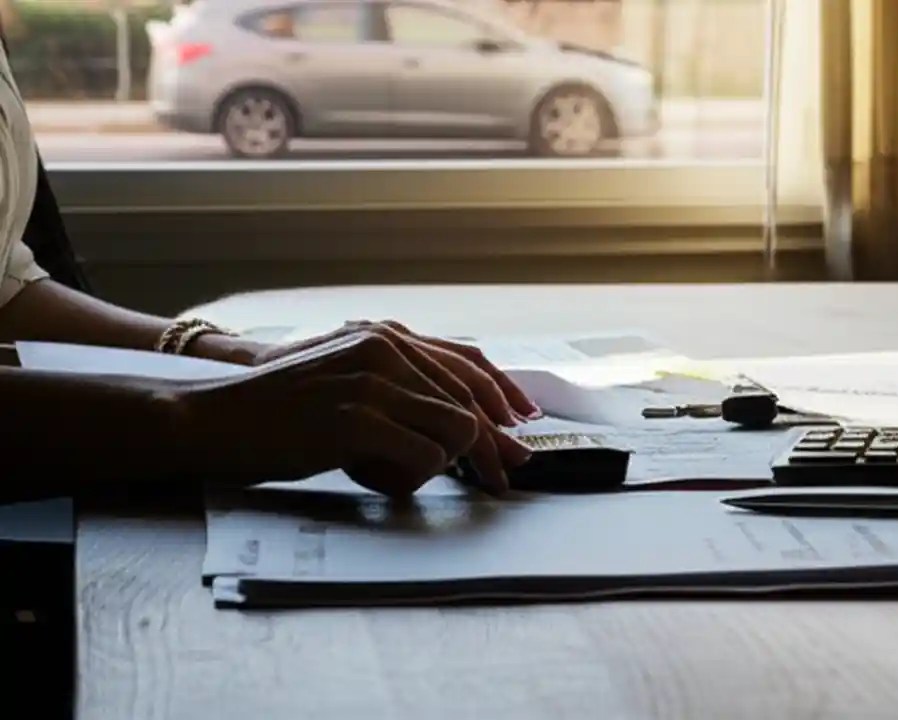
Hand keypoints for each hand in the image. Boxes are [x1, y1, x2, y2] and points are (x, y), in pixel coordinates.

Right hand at [176, 329, 529, 495]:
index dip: (504, 397)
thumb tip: (453, 421)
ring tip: (383, 472)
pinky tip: (366, 477)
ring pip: (455, 432)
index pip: (467, 363)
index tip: (523, 427)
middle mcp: (385, 348)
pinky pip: (424, 458)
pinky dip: (405, 479)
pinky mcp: (357, 419)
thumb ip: (393, 387)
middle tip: (504, 479)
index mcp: (385, 335)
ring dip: (432, 466)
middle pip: (471, 402)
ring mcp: (372, 381)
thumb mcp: (343, 379)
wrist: (210, 418)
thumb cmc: (277, 410)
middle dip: (492, 447)